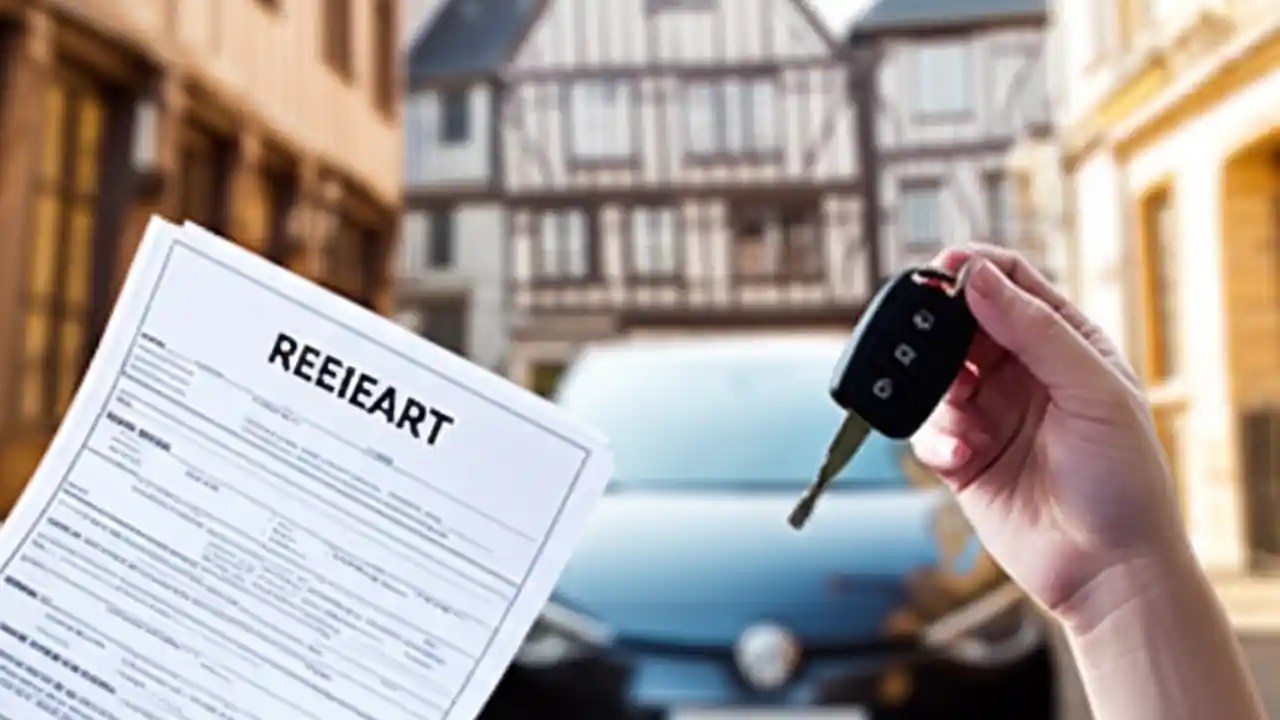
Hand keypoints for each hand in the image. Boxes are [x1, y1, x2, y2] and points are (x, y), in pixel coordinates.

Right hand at [910, 245, 1189, 631]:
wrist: (1107, 568)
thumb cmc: (1123, 477)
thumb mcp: (1092, 389)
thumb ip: (1033, 329)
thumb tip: (977, 278)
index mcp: (1063, 342)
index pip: (1011, 283)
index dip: (975, 267)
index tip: (944, 266)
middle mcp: (1022, 373)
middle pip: (961, 323)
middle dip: (937, 325)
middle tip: (919, 330)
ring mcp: (989, 414)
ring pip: (935, 375)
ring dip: (934, 387)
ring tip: (957, 411)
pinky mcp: (962, 458)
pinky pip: (927, 432)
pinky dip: (936, 441)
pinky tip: (963, 459)